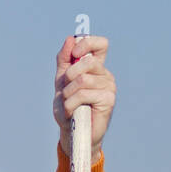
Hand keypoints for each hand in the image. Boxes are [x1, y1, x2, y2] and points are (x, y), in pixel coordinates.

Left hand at [53, 35, 115, 158]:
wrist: (71, 132)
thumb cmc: (68, 107)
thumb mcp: (61, 81)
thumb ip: (64, 60)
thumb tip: (70, 39)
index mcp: (95, 67)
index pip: (100, 44)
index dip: (87, 43)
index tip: (74, 53)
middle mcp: (104, 75)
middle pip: (88, 61)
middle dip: (69, 75)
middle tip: (64, 89)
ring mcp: (109, 87)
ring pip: (82, 79)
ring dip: (67, 93)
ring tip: (67, 104)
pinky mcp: (108, 100)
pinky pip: (83, 94)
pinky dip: (70, 104)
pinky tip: (71, 112)